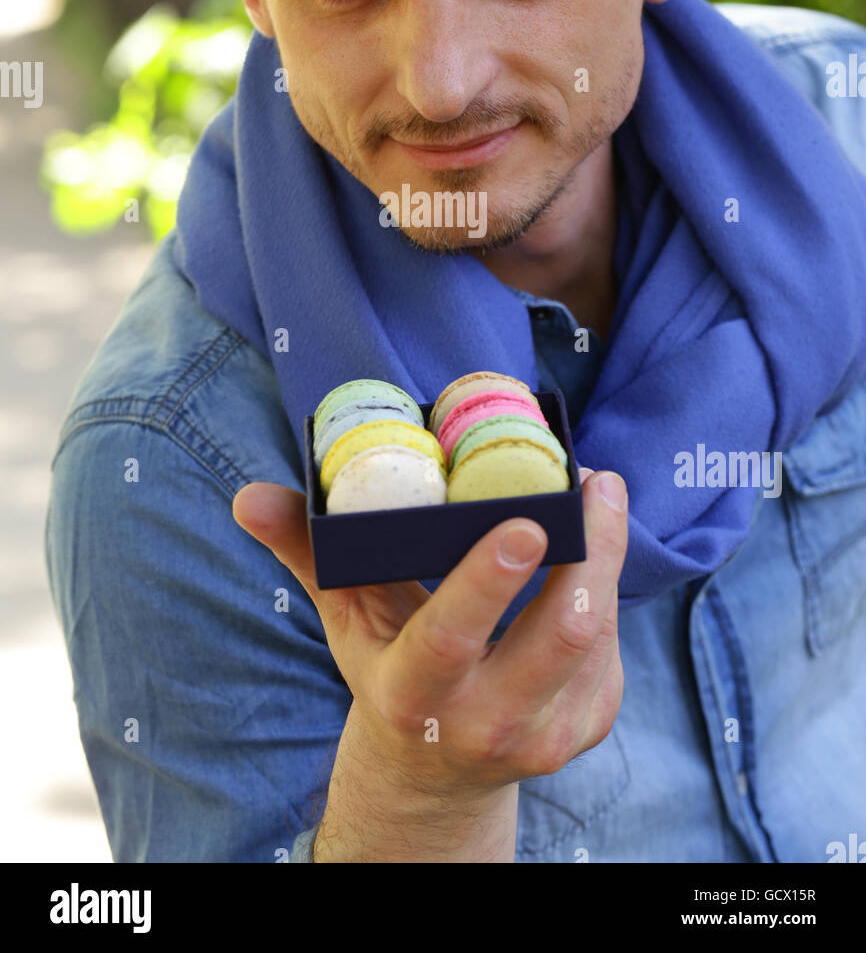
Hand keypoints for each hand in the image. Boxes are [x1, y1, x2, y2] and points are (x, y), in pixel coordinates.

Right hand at [233, 466, 627, 795]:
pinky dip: (606, 588)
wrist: (432, 775)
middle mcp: (483, 724)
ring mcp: (544, 736)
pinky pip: (611, 648)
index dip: (488, 581)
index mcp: (413, 693)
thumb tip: (247, 497)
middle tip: (595, 480)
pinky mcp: (587, 728)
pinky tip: (594, 550)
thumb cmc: (385, 668)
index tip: (525, 521)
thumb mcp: (343, 618)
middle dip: (589, 554)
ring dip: (606, 557)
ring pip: (597, 638)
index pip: (451, 638)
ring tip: (601, 493)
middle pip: (558, 637)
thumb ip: (305, 551)